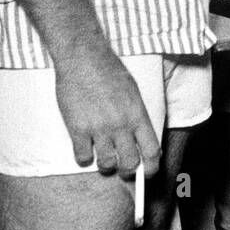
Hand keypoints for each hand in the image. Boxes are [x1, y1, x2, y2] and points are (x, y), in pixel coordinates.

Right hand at [54, 51, 161, 176]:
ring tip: (103, 155)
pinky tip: (84, 147)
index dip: (152, 167)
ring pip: (106, 164)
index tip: (149, 171)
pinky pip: (82, 157)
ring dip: (106, 165)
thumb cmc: (109, 70)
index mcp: (138, 114)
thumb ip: (136, 116)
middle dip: (128, 169)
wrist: (83, 58)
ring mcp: (98, 128)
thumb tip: (139, 139)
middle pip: (130, 163)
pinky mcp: (77, 129)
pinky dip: (83, 157)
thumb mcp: (133, 91)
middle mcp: (120, 125)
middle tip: (122, 165)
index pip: (152, 151)